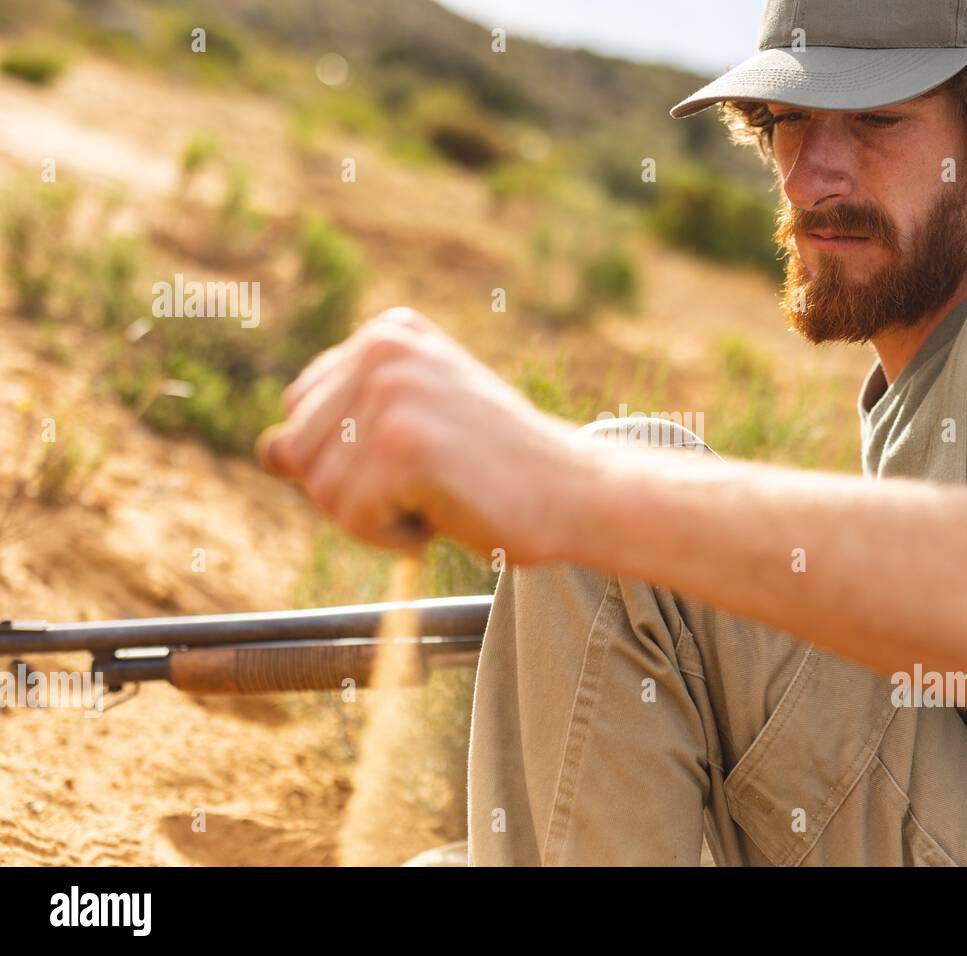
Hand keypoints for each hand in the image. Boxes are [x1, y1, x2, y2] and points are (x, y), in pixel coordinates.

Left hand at [257, 308, 576, 558]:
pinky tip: (445, 514)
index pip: (300, 410)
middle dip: (350, 488)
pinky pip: (352, 517)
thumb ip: (345, 424)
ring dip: (372, 516)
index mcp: (389, 332)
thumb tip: (268, 450)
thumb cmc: (496, 468)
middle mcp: (383, 348)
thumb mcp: (416, 421)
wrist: (575, 492)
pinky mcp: (402, 445)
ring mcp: (391, 393)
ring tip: (438, 496)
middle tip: (426, 484)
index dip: (347, 455)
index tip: (414, 459)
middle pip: (296, 450)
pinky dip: (394, 536)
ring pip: (319, 490)